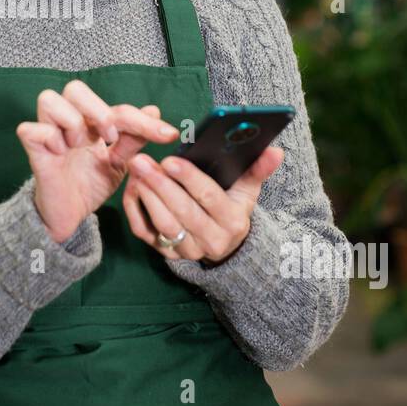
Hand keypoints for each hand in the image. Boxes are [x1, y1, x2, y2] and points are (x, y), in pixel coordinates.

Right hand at [16, 81, 178, 242]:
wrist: (70, 216)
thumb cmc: (90, 185)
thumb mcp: (119, 164)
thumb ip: (133, 140)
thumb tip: (154, 111)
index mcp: (91, 122)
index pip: (118, 109)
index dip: (144, 120)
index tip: (169, 135)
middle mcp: (68, 122)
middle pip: (75, 88)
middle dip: (98, 110)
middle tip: (109, 137)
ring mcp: (49, 134)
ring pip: (49, 99)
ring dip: (71, 122)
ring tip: (80, 146)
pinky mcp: (33, 150)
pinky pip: (31, 129)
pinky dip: (50, 138)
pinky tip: (61, 154)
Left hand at [122, 145, 284, 263]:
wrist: (224, 245)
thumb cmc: (232, 207)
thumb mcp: (247, 190)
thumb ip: (258, 169)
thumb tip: (274, 151)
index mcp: (232, 221)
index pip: (209, 198)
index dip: (189, 179)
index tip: (170, 160)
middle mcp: (212, 240)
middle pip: (183, 211)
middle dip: (161, 184)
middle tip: (142, 161)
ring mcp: (188, 250)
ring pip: (163, 224)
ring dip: (147, 196)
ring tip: (136, 171)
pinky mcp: (168, 254)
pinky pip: (147, 233)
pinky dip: (136, 211)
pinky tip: (132, 188)